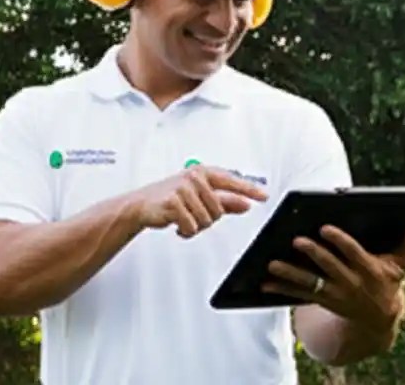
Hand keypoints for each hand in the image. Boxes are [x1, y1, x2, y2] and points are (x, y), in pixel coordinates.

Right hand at [132, 165, 268, 237]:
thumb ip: (224, 200)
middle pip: (219, 209)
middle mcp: (194, 177)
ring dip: (196, 227)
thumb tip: (246, 204)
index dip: (249, 189)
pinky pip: (192, 225)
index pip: (231, 180)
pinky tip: (177, 226)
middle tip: (192, 216)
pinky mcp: (174, 201)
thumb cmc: (170, 198)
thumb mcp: (199, 197)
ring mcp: (183, 188)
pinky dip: (186, 231)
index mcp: (203, 173)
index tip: (264, 196)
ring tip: (183, 220)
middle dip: (208, 219)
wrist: (140, 205)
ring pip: (206, 220)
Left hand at [263, 221, 404, 332]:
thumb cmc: (388, 282)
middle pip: (329, 267)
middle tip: (295, 240)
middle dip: (313, 254)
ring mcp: (336, 295)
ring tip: (272, 264)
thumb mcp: (401, 264)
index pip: (354, 253)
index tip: (325, 227)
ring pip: (310, 283)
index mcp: (369, 270)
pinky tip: (265, 283)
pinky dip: (282, 289)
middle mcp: (352, 283)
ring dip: (290, 274)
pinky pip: (300, 295)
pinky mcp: (323, 302)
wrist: (380, 319)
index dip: (340, 241)